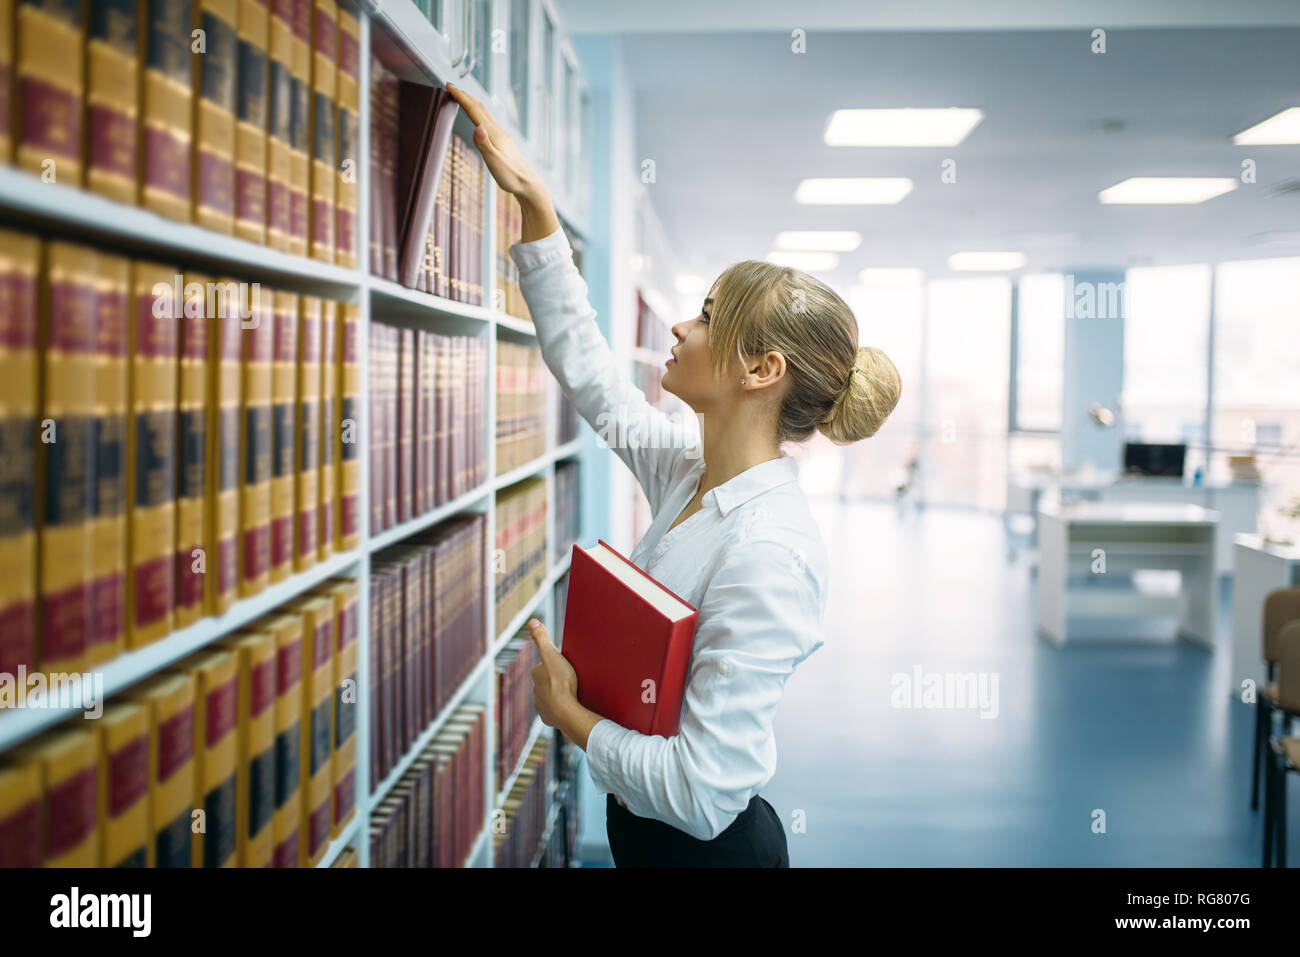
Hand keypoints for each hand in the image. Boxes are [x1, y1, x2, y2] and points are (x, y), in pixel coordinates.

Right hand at [445, 81, 545, 202]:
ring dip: (472, 103)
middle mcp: (499, 131)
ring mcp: (502, 136)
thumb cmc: (512, 177)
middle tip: (451, 86)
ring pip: (485, 113)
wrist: (529, 185)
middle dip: (465, 96)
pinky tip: (479, 118)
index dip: (461, 97)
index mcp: (494, 134)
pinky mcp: (504, 142)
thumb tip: (477, 127)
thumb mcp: (495, 163)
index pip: (474, 110)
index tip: (450, 86)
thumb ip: (485, 145)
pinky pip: (489, 121)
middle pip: (480, 108)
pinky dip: (479, 114)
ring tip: (462, 97)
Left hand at [526, 618, 577, 728]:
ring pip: (550, 697)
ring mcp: (542, 706)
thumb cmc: (561, 682)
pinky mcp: (549, 718)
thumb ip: (542, 638)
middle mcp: (535, 690)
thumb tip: (531, 621)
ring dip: (558, 695)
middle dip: (556, 679)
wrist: (566, 711)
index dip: (555, 663)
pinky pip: (555, 711)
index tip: (565, 665)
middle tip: (570, 679)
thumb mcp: (552, 655)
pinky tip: (569, 706)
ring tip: (571, 693)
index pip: (545, 665)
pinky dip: (560, 708)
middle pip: (547, 681)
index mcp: (536, 674)